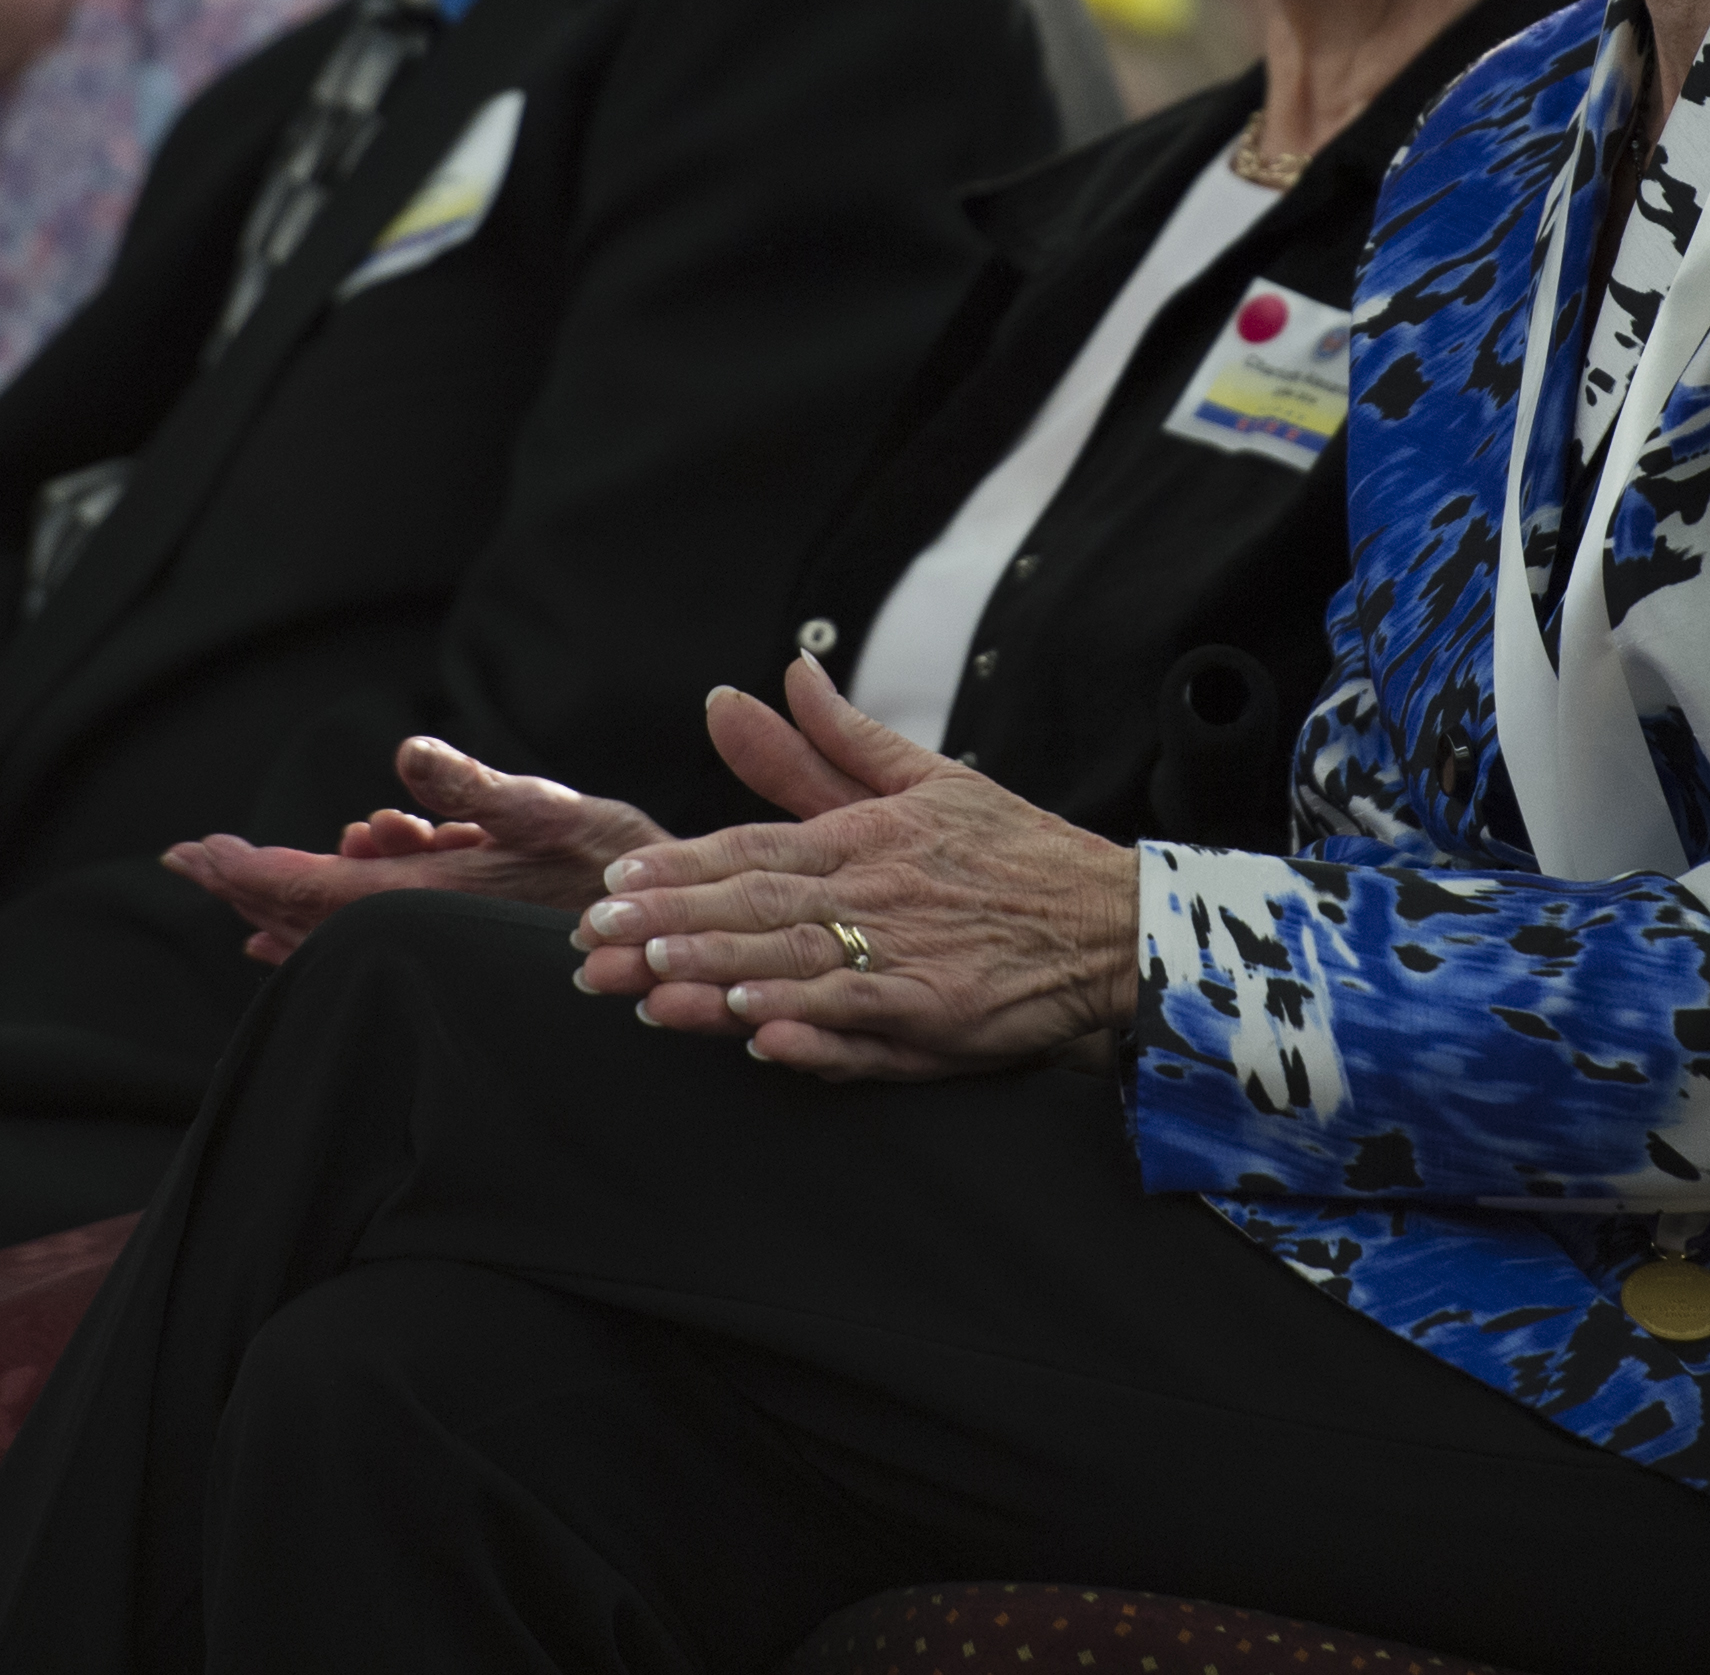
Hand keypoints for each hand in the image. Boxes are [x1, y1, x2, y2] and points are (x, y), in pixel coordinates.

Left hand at [165, 737, 673, 963]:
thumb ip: (475, 787)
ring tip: (237, 877)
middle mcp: (419, 926)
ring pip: (338, 924)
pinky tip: (326, 898)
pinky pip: (376, 928)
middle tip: (191, 860)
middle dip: (247, 883)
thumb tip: (408, 756)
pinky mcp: (457, 932)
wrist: (674, 926)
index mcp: (424, 897)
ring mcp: (435, 935)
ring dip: (287, 899)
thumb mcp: (556, 807)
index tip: (193, 853)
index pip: (308, 889)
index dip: (247, 870)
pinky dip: (338, 913)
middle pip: (308, 913)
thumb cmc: (621, 868)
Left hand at [569, 655, 1140, 1082]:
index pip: (755, 847)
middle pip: (759, 905)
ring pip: (798, 962)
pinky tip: (759, 1034)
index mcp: (868, 834)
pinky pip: (864, 1020)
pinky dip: (811, 1027)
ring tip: (652, 984)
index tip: (617, 883)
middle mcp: (880, 889)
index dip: (682, 865)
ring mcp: (909, 953)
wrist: (1112, 918)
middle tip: (596, 942)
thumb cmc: (1014, 852)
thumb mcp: (928, 779)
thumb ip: (835, 740)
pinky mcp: (942, 1011)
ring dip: (722, 973)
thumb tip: (775, 675)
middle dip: (671, 924)